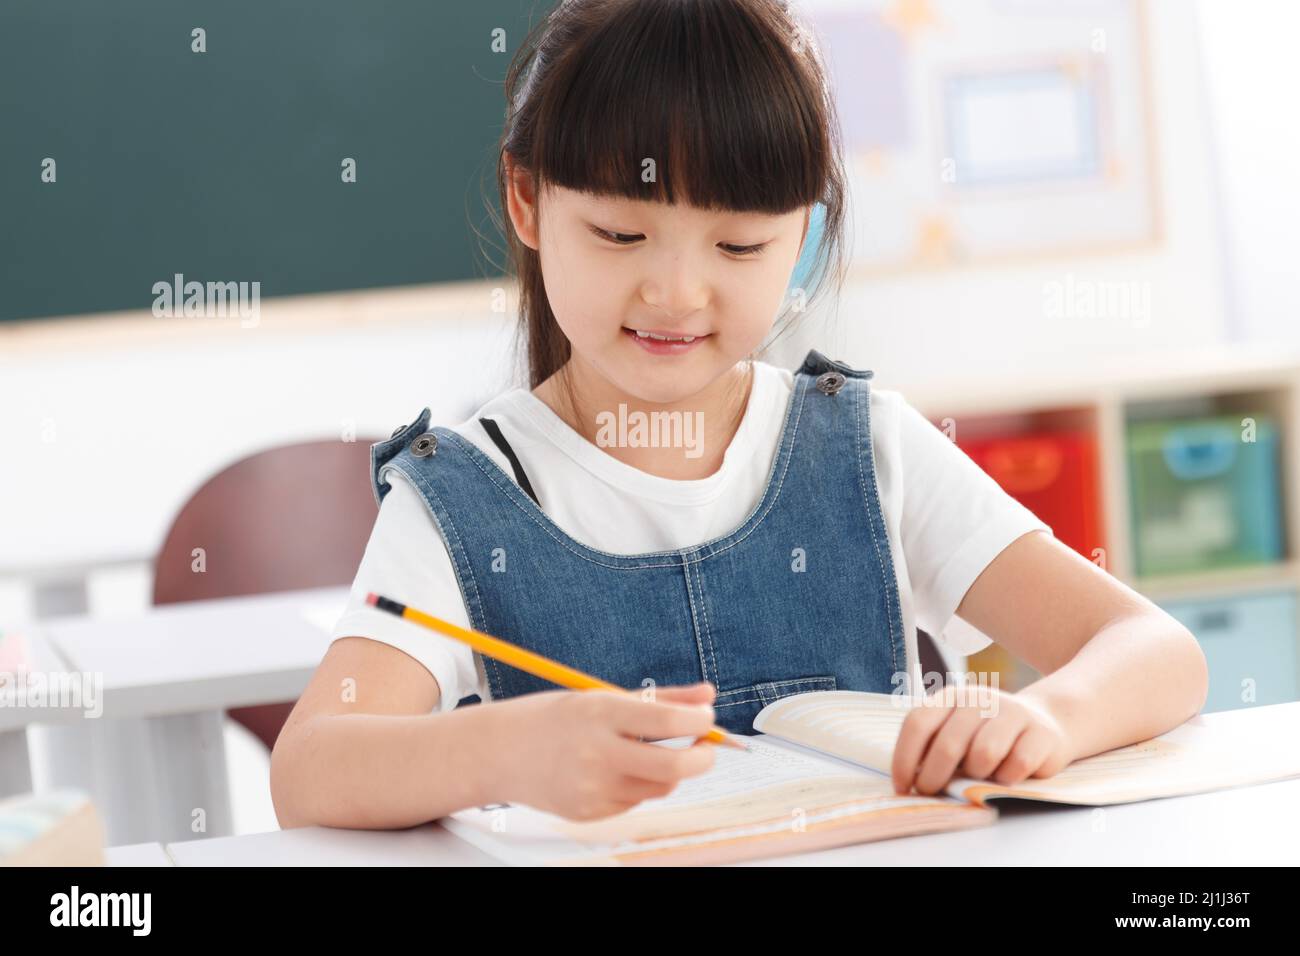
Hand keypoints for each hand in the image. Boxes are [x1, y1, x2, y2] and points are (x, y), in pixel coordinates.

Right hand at [491, 681, 719, 821]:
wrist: (499, 752)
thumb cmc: (556, 718)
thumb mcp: (603, 697)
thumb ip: (661, 698)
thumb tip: (708, 694)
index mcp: (600, 713)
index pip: (668, 722)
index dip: (699, 721)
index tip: (707, 717)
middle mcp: (597, 753)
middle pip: (674, 766)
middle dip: (704, 757)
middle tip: (708, 746)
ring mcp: (592, 789)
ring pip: (661, 787)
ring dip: (670, 770)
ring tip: (651, 751)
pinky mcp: (589, 813)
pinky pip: (635, 800)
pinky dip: (638, 784)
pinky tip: (613, 769)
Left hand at [891, 684, 1073, 795]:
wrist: (1047, 722)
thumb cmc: (990, 735)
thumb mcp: (958, 731)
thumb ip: (934, 747)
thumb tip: (911, 781)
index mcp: (953, 696)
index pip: (918, 722)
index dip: (904, 757)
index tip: (901, 786)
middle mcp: (981, 699)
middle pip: (948, 744)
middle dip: (933, 777)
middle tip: (930, 793)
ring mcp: (1012, 713)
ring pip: (982, 755)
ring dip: (976, 776)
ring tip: (980, 776)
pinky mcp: (1040, 733)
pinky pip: (1016, 766)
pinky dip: (1007, 779)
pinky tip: (1007, 776)